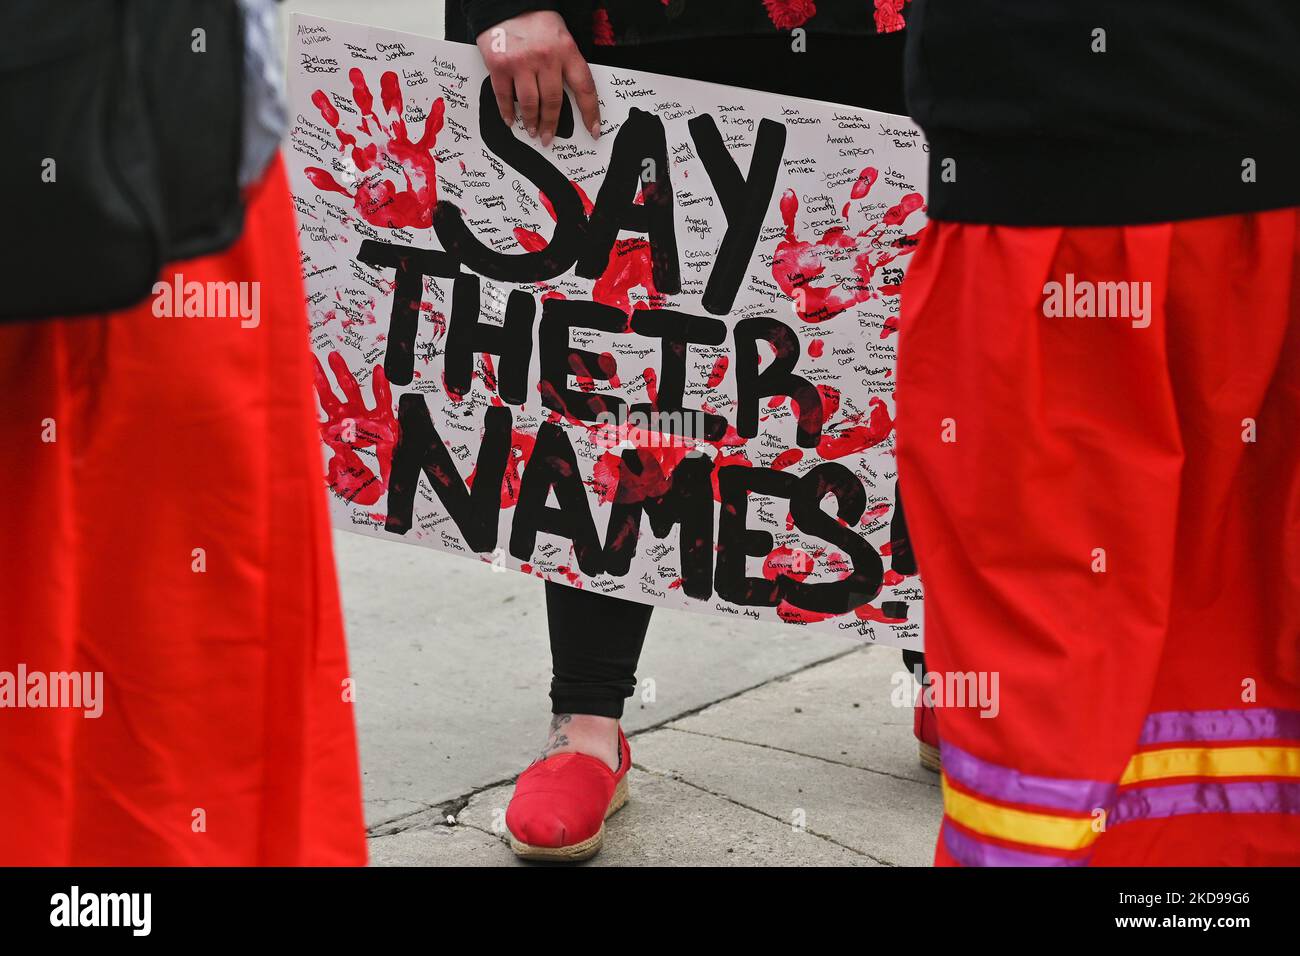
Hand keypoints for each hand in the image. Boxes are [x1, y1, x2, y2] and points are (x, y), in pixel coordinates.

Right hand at [475, 10, 599, 145]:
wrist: (505, 2)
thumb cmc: (535, 21)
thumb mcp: (561, 37)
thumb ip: (566, 64)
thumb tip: (571, 97)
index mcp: (566, 50)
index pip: (584, 88)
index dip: (590, 113)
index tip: (592, 130)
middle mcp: (545, 57)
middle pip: (553, 101)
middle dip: (552, 124)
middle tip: (548, 136)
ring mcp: (521, 61)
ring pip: (530, 103)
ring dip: (531, 121)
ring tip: (532, 130)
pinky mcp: (499, 64)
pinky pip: (504, 96)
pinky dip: (507, 111)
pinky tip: (510, 119)